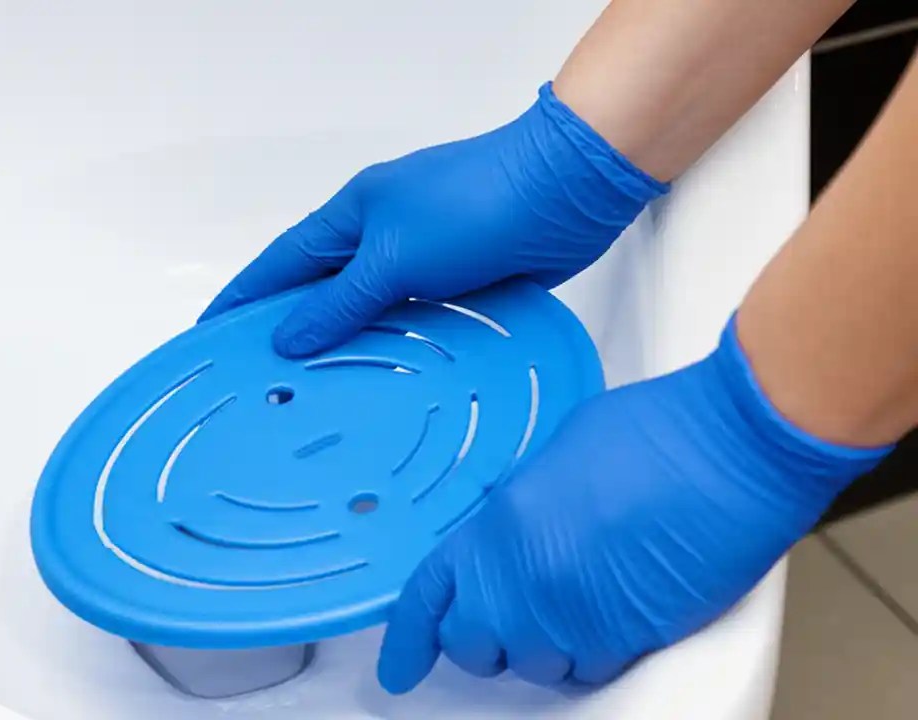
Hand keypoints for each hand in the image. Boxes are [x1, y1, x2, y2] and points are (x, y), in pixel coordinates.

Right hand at [199, 83, 666, 356]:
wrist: (566, 192)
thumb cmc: (473, 205)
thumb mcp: (392, 256)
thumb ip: (340, 301)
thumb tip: (287, 338)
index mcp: (351, 215)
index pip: (280, 264)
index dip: (242, 299)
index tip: (209, 333)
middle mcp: (380, 239)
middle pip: (321, 293)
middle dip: (291, 334)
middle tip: (260, 384)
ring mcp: (422, 263)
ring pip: (369, 316)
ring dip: (347, 351)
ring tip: (317, 399)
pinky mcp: (461, 286)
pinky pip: (415, 327)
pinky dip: (398, 354)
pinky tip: (385, 388)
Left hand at [376, 317, 891, 691]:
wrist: (731, 450)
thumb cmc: (658, 433)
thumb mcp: (555, 458)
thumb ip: (518, 510)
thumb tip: (512, 538)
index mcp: (498, 526)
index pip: (429, 599)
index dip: (409, 639)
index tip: (400, 666)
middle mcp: (525, 582)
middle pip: (474, 646)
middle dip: (484, 638)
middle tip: (510, 616)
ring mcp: (575, 617)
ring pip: (534, 665)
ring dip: (543, 645)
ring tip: (576, 599)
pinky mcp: (628, 640)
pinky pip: (588, 670)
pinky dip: (591, 654)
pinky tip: (609, 613)